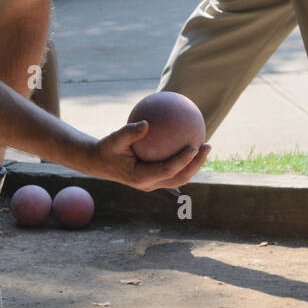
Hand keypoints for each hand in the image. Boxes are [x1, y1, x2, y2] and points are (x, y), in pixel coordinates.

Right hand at [86, 121, 210, 191]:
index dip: (183, 161)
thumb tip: (147, 123)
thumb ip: (129, 132)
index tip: (194, 147)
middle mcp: (150, 184)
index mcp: (141, 177)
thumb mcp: (113, 139)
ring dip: (195, 164)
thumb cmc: (107, 148)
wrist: (100, 163)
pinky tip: (190, 141)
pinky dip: (184, 159)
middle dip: (196, 164)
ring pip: (180, 177)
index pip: (167, 170)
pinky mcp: (156, 178)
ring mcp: (154, 183)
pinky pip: (174, 170)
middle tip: (206, 146)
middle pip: (180, 178)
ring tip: (205, 146)